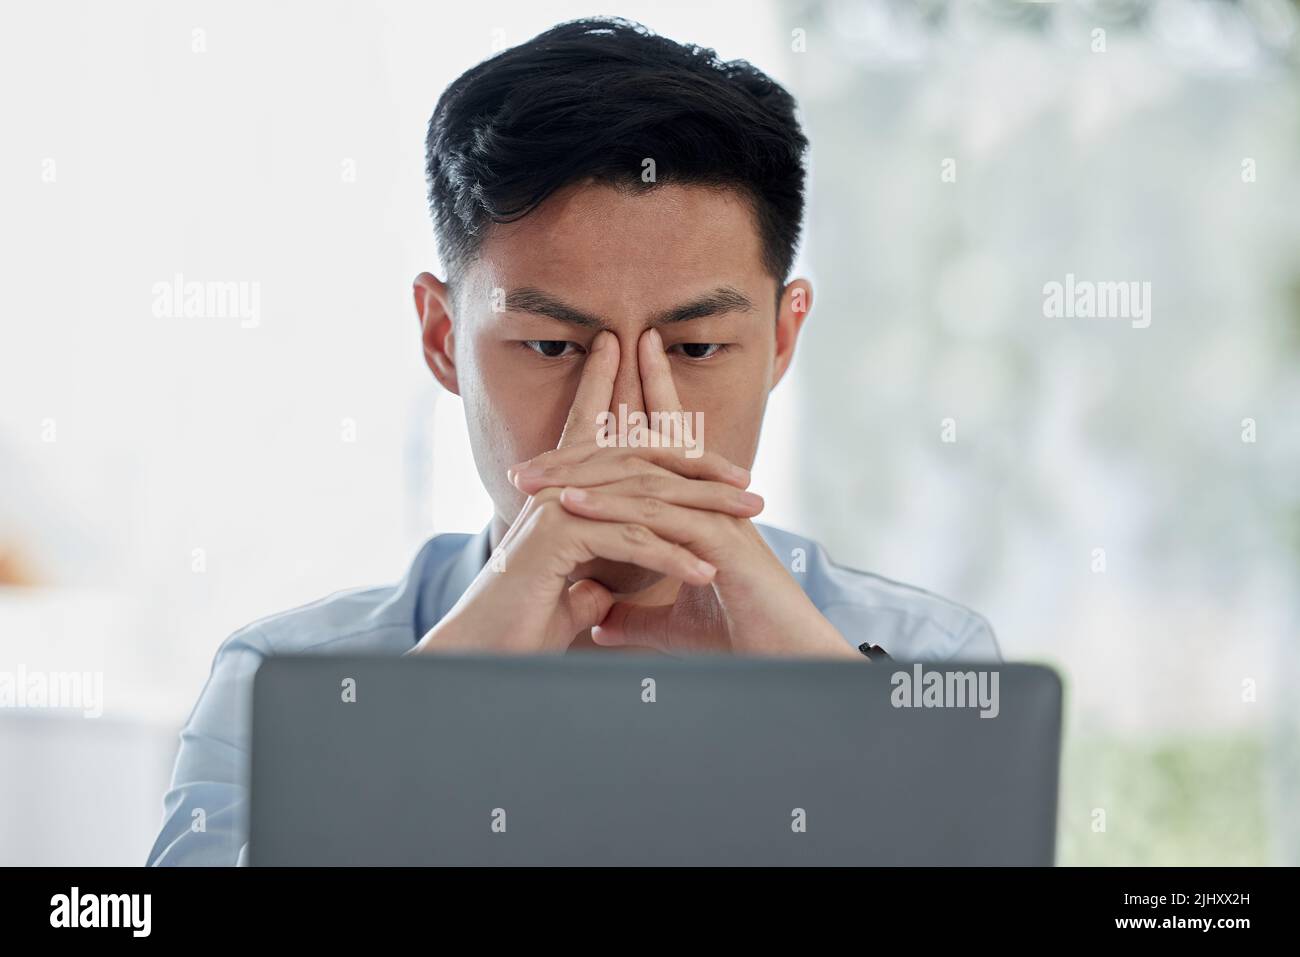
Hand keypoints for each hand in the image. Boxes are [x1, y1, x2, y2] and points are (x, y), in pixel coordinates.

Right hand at [408, 330, 747, 655]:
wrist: (479, 654)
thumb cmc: (519, 629)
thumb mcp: (568, 599)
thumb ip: (587, 582)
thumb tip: (604, 590)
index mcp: (565, 495)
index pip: (623, 453)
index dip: (671, 447)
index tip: (720, 460)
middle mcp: (560, 489)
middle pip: (643, 464)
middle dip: (702, 472)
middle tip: (749, 485)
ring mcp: (556, 507)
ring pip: (644, 496)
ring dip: (702, 509)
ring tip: (749, 521)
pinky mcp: (556, 537)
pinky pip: (629, 539)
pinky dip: (672, 556)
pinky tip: (706, 572)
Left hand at [511, 328, 862, 660]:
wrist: (787, 658)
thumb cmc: (741, 638)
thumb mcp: (671, 628)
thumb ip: (636, 618)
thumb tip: (598, 620)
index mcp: (695, 511)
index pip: (646, 466)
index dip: (600, 453)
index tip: (545, 463)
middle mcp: (704, 502)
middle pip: (636, 457)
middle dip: (577, 455)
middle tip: (521, 469)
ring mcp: (714, 513)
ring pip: (640, 478)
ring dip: (581, 477)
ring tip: (531, 483)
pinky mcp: (719, 535)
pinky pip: (657, 511)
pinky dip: (612, 506)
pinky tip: (572, 505)